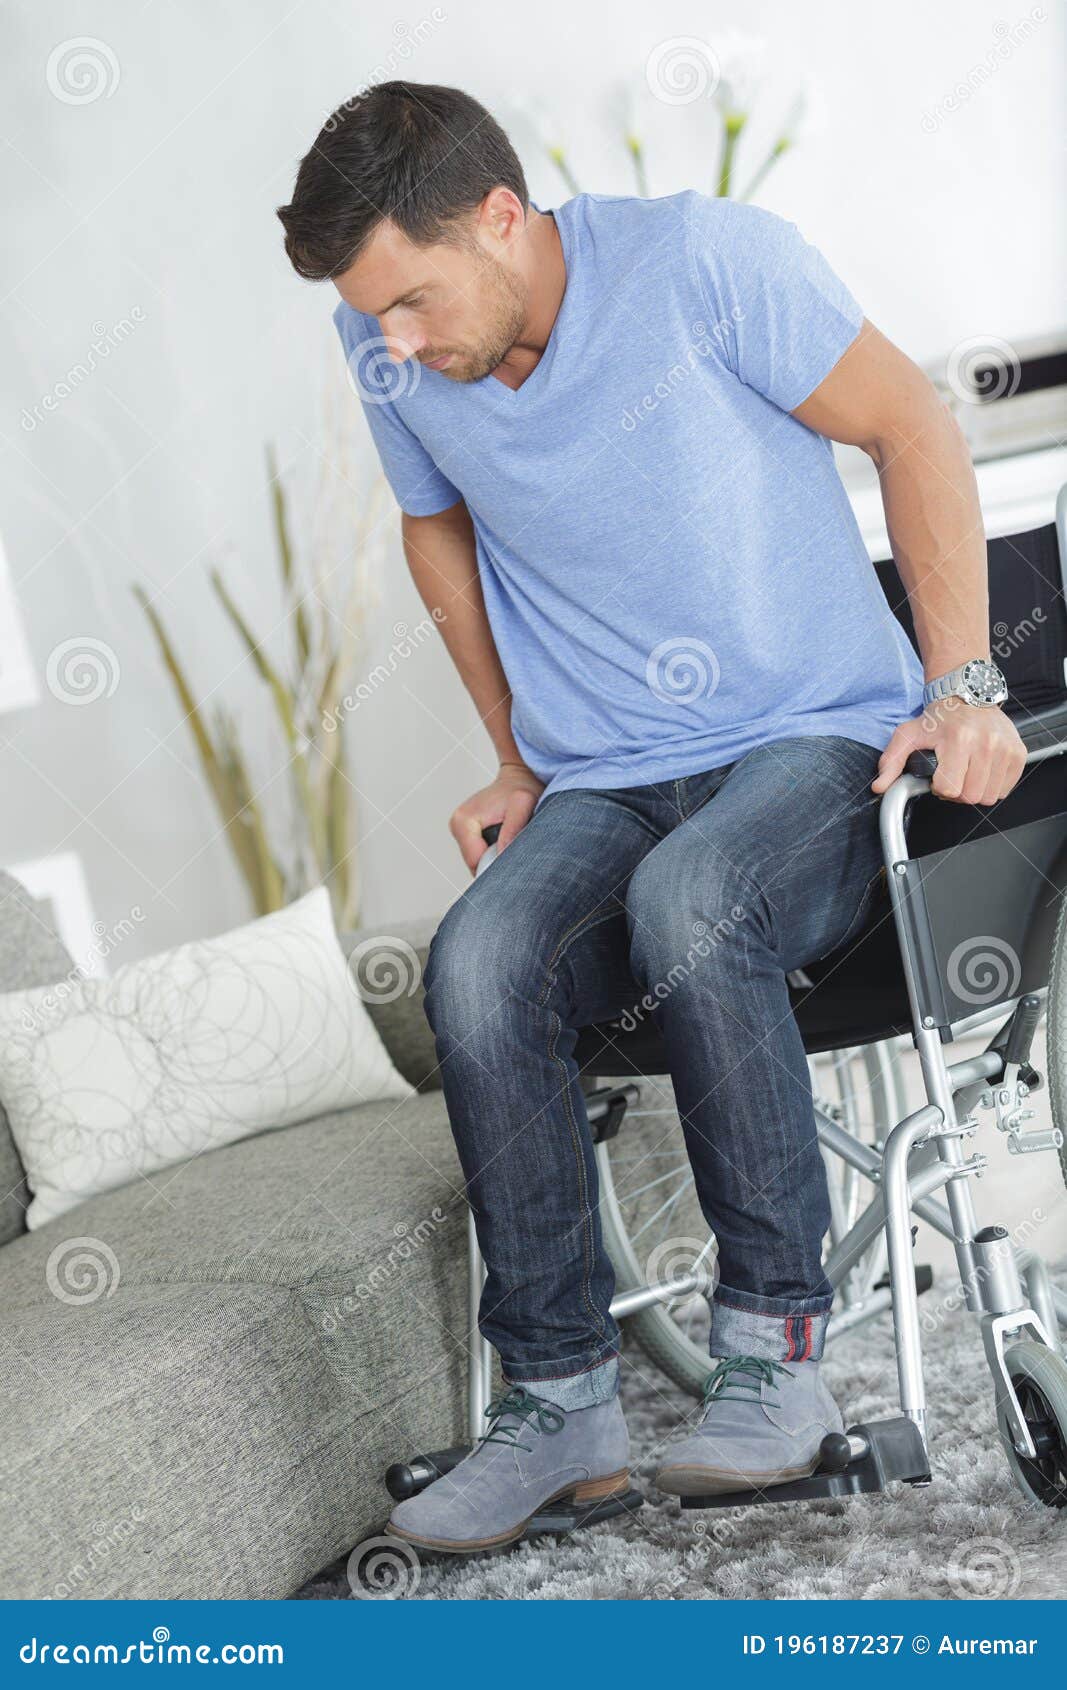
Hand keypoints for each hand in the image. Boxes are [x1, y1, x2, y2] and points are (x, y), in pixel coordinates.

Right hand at [449, 761, 544, 872]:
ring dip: (495, 856)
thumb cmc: (521, 789)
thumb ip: (513, 829)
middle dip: (496, 861)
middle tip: (515, 846)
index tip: (514, 856)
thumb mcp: (523, 804)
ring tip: (511, 839)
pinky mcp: (468, 834)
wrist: (519, 778)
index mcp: (463, 820)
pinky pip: (480, 854)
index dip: (496, 865)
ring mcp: (460, 830)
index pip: (475, 862)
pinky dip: (494, 852)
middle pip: (475, 864)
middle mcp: (457, 825)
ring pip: (478, 861)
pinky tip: (505, 839)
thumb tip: (502, 856)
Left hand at [871, 699, 1025, 804]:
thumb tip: (879, 787)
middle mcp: (986, 744)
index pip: (950, 789)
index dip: (940, 788)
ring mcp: (1005, 749)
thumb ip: (891, 762)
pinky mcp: (1018, 753)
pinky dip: (992, 786)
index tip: (938, 777)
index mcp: (958, 740)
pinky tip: (981, 772)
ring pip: (989, 796)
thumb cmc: (938, 718)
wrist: (967, 695)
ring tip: (966, 774)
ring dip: (975, 791)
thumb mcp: (908, 735)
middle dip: (957, 792)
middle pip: (970, 796)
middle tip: (952, 777)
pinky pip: (1005, 789)